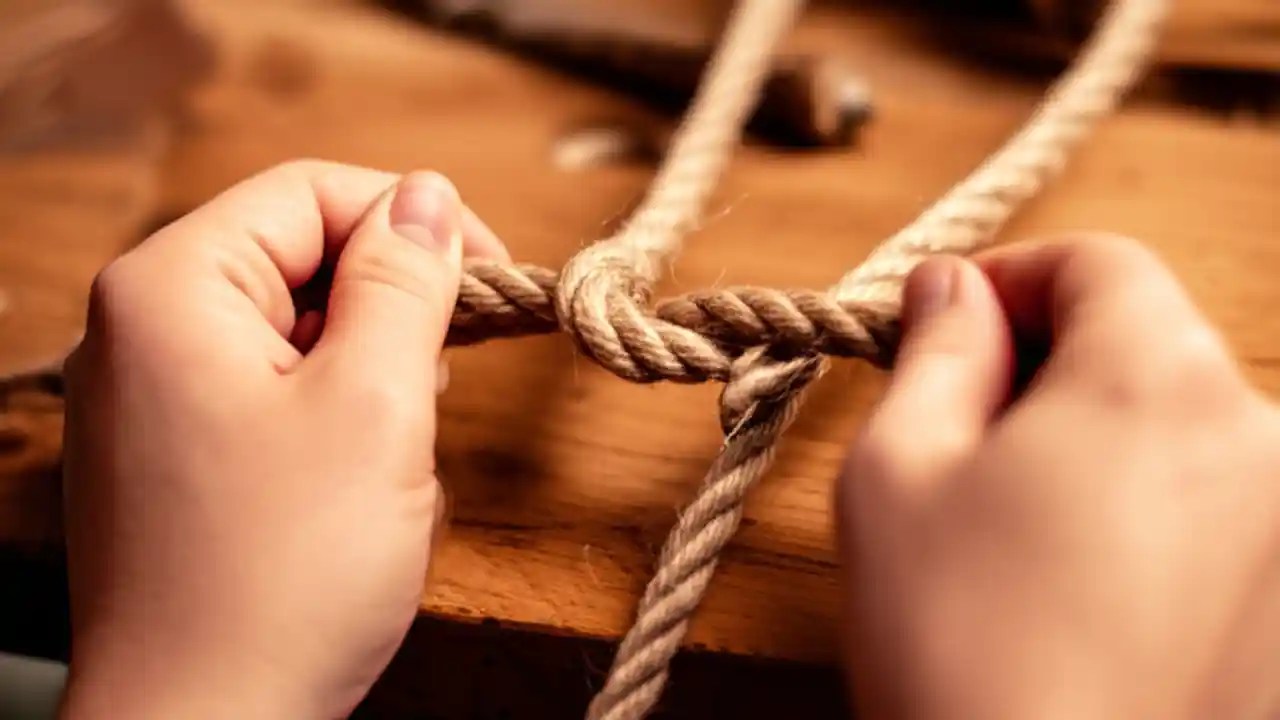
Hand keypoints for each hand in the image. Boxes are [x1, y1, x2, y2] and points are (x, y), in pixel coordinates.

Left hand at [58, 161, 507, 718]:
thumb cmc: (280, 579)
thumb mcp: (376, 406)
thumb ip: (404, 282)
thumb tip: (429, 196)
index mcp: (171, 288)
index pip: (313, 192)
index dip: (416, 223)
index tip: (492, 281)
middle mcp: (142, 329)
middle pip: (303, 261)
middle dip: (392, 320)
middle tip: (436, 393)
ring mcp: (153, 398)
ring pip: (301, 337)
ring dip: (373, 388)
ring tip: (388, 472)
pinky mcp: (177, 456)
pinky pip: (278, 401)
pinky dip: (338, 434)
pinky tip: (356, 506)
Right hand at [838, 237, 1279, 718]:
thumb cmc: (958, 645)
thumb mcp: (897, 473)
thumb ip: (935, 351)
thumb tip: (954, 290)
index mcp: (1159, 377)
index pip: (1097, 262)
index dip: (1009, 279)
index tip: (948, 325)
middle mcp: (1263, 436)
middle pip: (1147, 342)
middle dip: (1049, 364)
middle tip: (959, 433)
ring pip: (1182, 430)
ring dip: (1097, 442)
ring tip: (1012, 530)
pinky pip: (1219, 510)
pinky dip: (1148, 511)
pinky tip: (1076, 584)